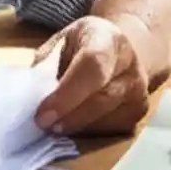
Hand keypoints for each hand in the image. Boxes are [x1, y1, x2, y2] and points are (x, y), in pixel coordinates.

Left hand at [32, 16, 148, 135]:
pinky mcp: (140, 112)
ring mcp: (139, 90)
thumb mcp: (61, 42)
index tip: (43, 114)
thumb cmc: (82, 45)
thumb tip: (31, 96)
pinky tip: (74, 124)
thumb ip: (47, 64)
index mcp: (107, 38)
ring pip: (106, 118)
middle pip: (102, 98)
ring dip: (76, 126)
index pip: (92, 66)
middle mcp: (130, 64)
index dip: (66, 94)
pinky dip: (88, 131)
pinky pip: (111, 129)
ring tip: (54, 125)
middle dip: (69, 116)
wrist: (121, 49)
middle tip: (43, 125)